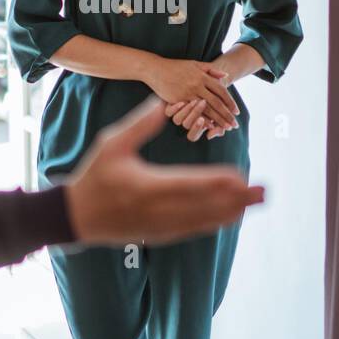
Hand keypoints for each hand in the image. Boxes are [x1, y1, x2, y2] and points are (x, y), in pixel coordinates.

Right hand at [64, 97, 263, 243]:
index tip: (241, 177)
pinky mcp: (159, 234)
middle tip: (263, 193)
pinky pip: (192, 229)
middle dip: (236, 199)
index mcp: (148, 185)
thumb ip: (139, 125)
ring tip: (252, 204)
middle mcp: (158, 209)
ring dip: (230, 211)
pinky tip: (228, 216)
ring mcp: (159, 225)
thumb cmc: (94, 176)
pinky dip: (213, 222)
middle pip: (205, 206)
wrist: (76, 216)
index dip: (218, 182)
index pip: (191, 184)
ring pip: (202, 220)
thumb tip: (164, 104)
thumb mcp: (111, 143)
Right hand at [143, 57, 239, 130]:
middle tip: (235, 125)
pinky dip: (202, 119)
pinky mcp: (178, 99)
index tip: (237, 112)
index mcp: (203, 76)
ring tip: (225, 128)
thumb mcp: (195, 64)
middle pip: (216, 102)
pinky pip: (192, 112)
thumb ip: (211, 70)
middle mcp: (197, 85)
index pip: (221, 91)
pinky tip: (209, 126)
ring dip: (217, 120)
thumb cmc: (176, 66)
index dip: (230, 102)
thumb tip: (225, 75)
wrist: (156, 69)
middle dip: (226, 115)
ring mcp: (187, 93)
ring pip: (206, 109)